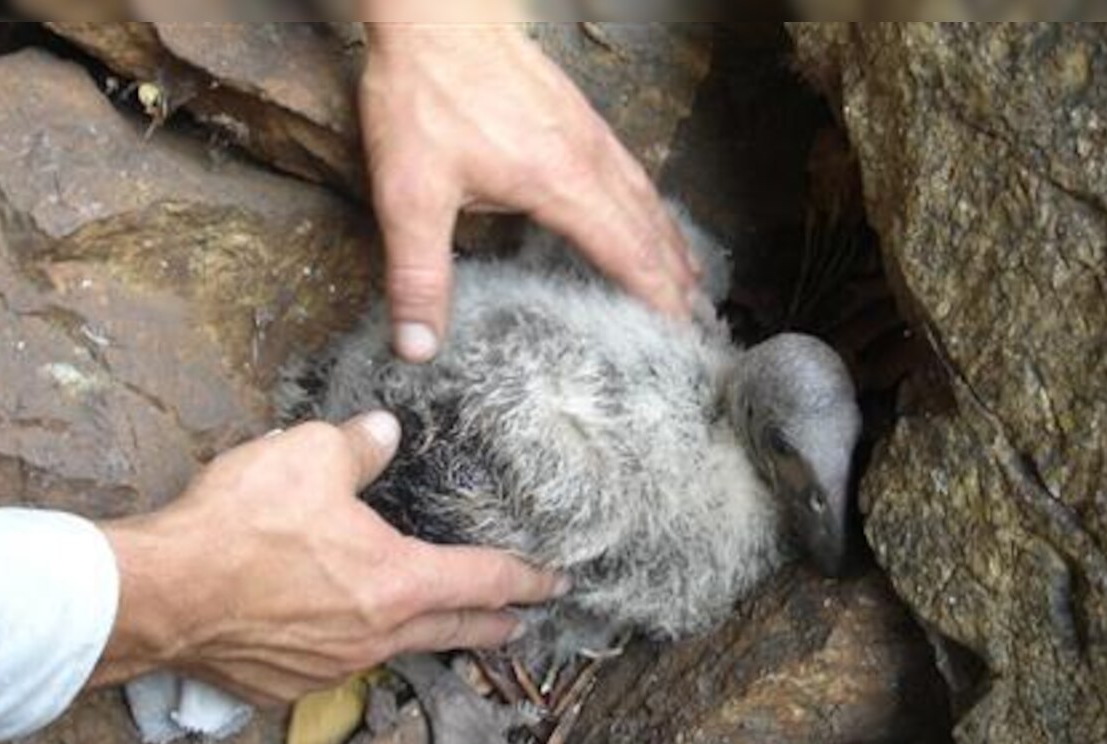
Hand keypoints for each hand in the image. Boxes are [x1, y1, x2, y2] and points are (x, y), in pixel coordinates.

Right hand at [92, 412, 565, 705]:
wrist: (160, 594)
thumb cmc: (241, 524)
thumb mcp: (308, 457)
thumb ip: (359, 446)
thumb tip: (385, 432)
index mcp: (398, 581)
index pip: (484, 580)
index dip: (526, 579)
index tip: (554, 583)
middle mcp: (377, 635)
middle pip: (455, 631)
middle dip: (494, 625)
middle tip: (519, 622)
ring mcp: (331, 668)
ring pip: (395, 651)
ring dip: (422, 636)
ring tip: (433, 624)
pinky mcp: (285, 686)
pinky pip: (334, 665)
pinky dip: (350, 646)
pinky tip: (338, 632)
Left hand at [360, 23, 698, 361]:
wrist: (436, 15)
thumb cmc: (425, 95)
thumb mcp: (408, 195)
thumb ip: (417, 275)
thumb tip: (417, 347)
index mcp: (561, 184)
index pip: (626, 254)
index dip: (655, 298)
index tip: (679, 335)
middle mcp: (588, 159)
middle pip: (648, 229)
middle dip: (676, 279)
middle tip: (698, 321)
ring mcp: (587, 133)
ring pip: (645, 197)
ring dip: (669, 242)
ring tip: (690, 277)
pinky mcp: (576, 115)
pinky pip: (630, 170)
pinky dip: (649, 204)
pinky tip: (645, 211)